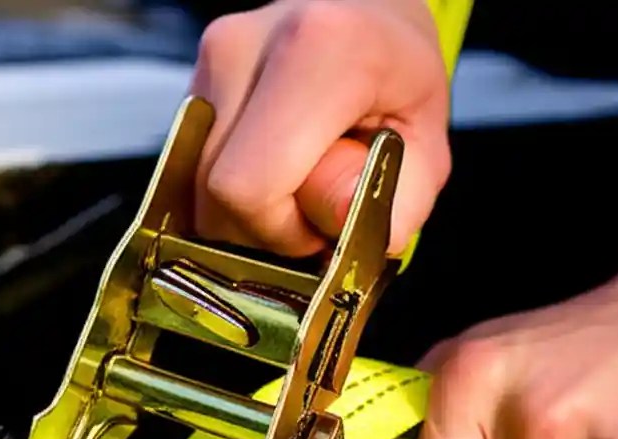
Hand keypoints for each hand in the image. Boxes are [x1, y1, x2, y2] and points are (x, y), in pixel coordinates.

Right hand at [189, 0, 451, 257]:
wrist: (366, 10)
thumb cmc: (399, 75)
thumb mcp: (426, 144)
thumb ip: (396, 201)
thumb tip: (334, 236)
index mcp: (319, 52)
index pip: (248, 189)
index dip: (280, 230)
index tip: (320, 221)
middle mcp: (247, 45)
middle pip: (212, 196)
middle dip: (260, 225)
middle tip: (311, 202)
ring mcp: (210, 58)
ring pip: (192, 187)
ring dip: (240, 208)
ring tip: (292, 179)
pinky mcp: (192, 74)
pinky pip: (190, 167)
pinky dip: (226, 186)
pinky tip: (266, 164)